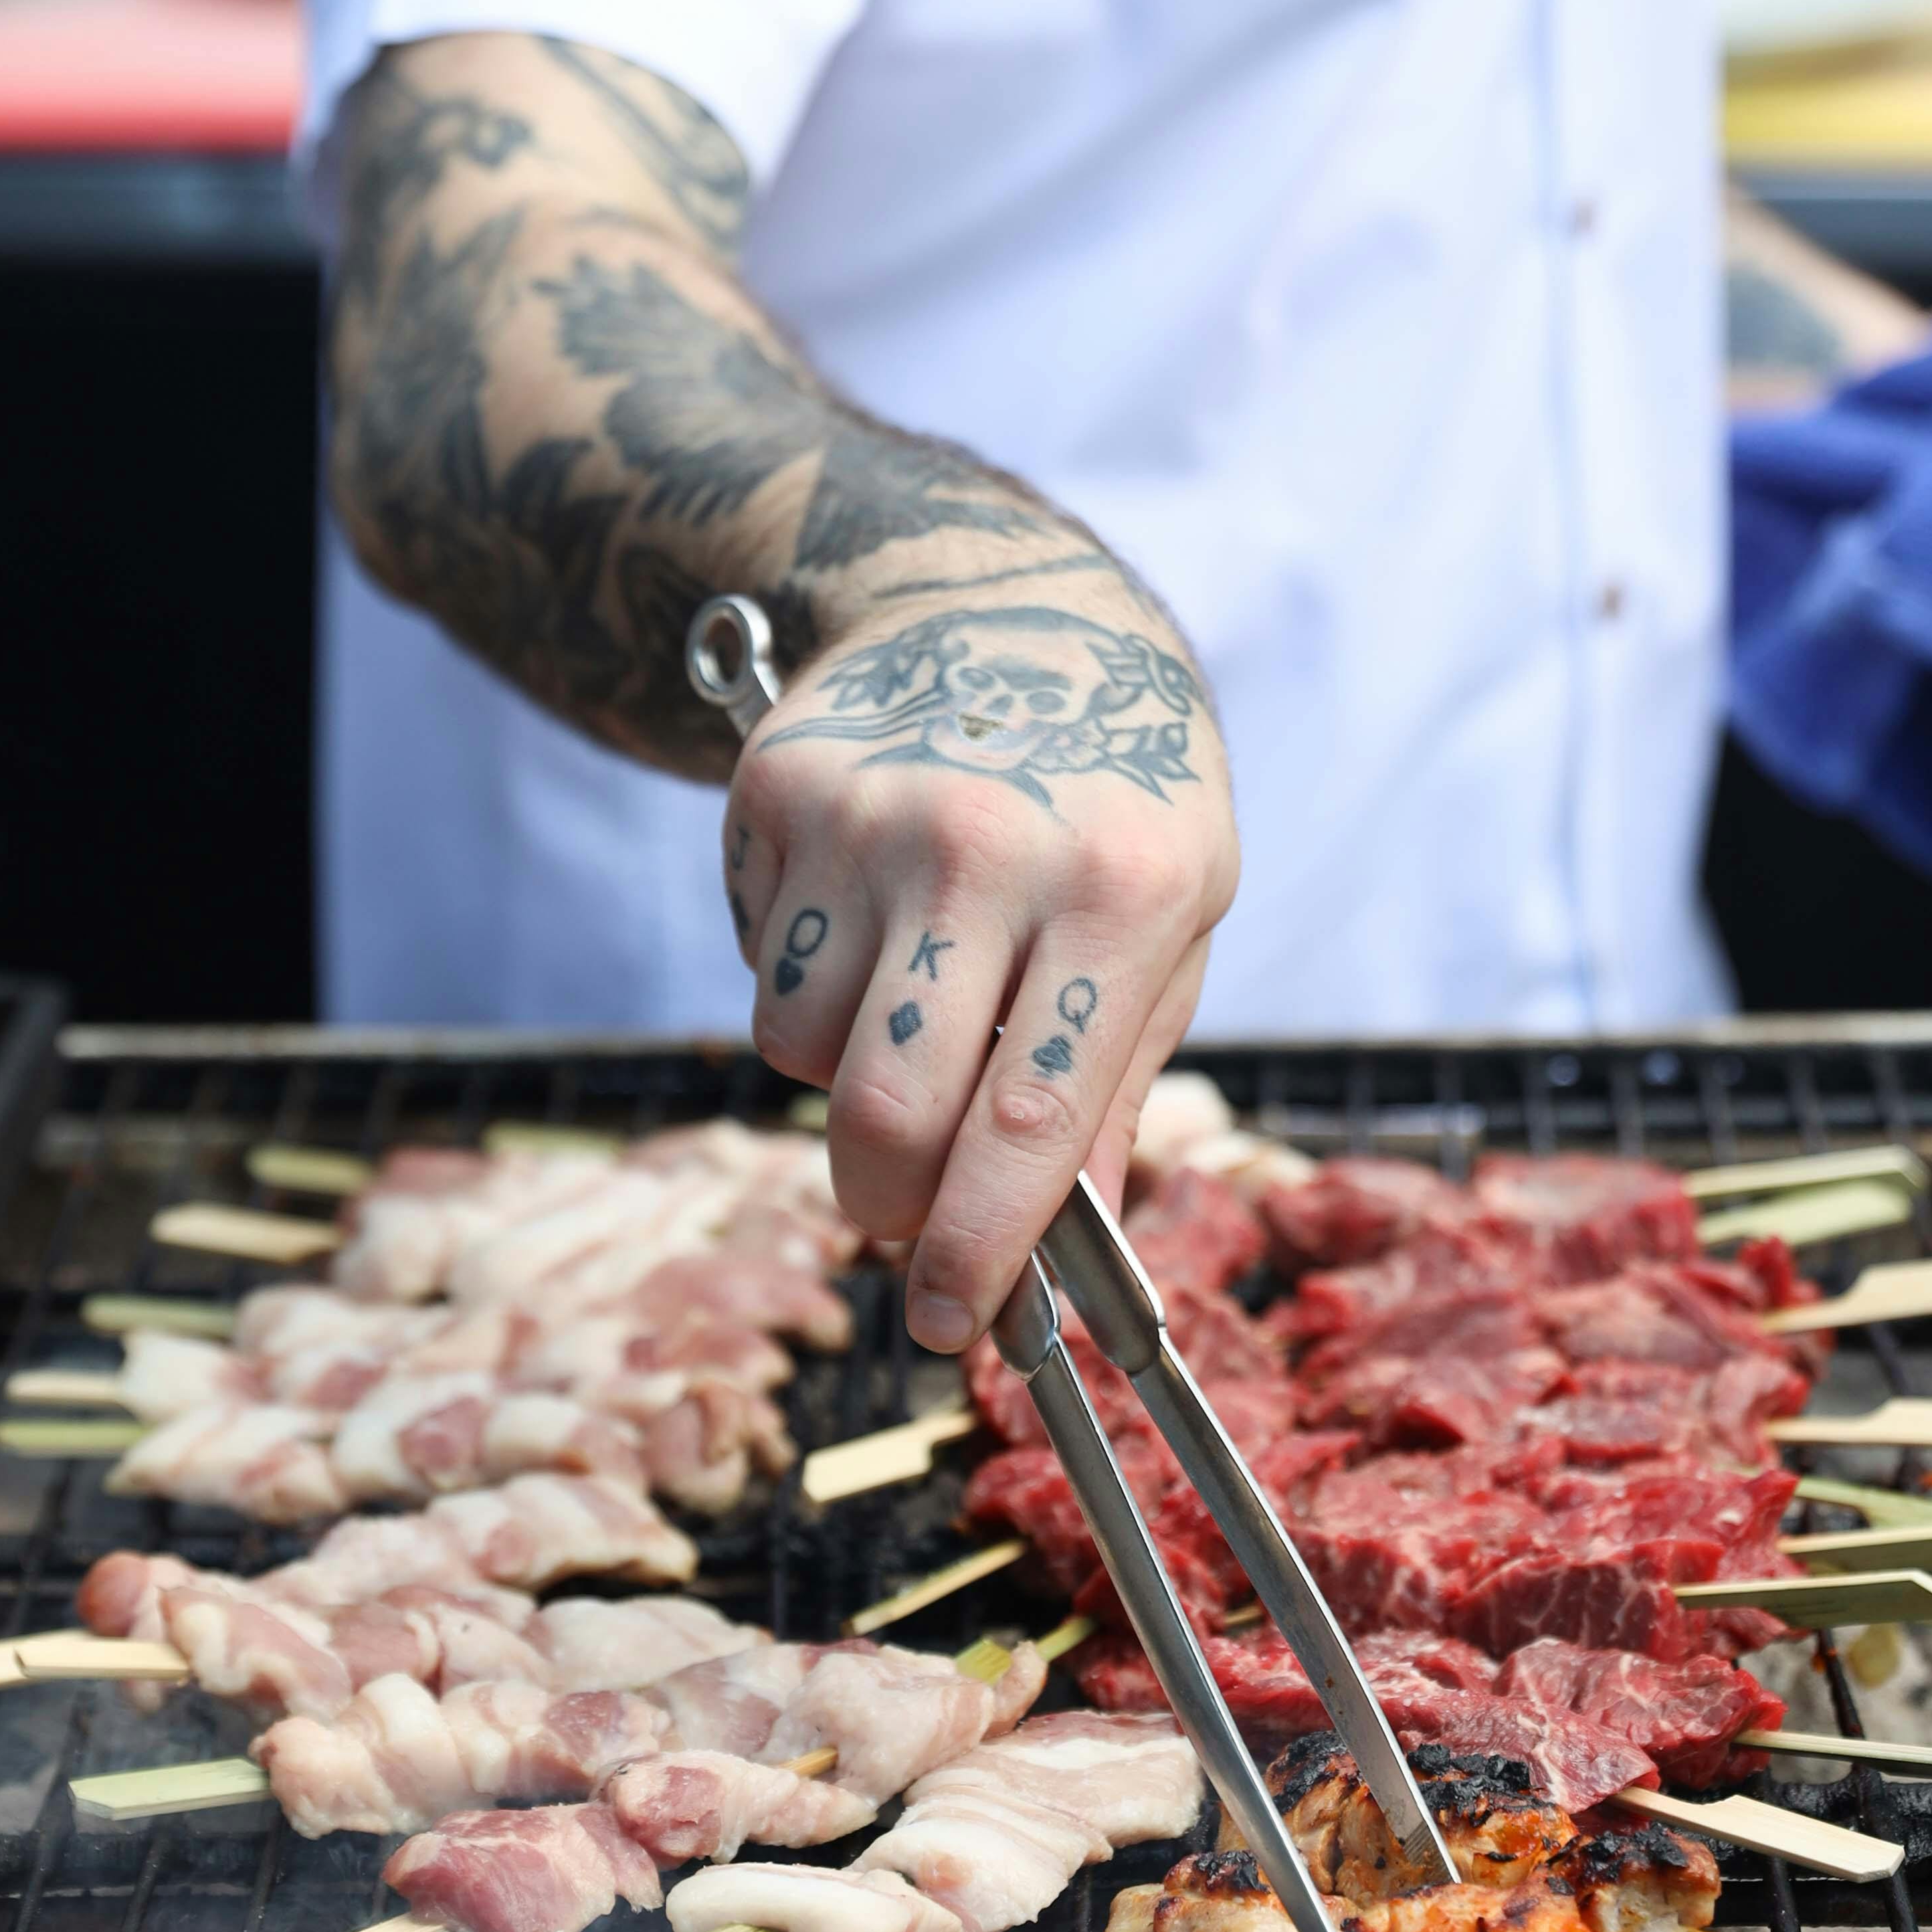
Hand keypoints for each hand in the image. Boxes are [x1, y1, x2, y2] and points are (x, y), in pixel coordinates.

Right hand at [720, 574, 1239, 1351]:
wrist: (1012, 602)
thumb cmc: (1115, 796)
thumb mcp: (1172, 926)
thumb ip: (1112, 1093)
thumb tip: (1066, 1264)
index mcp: (1122, 890)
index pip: (1028, 1126)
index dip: (979, 1254)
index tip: (951, 1330)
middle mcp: (991, 847)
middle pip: (886, 1114)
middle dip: (886, 1210)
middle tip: (907, 1222)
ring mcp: (870, 813)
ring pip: (798, 1054)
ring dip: (841, 1087)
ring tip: (907, 1016)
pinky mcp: (777, 791)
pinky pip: (759, 969)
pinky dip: (802, 992)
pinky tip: (863, 926)